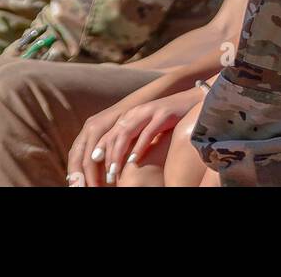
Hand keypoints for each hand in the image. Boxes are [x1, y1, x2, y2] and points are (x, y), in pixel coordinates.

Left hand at [68, 85, 202, 186]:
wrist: (189, 101)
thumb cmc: (165, 121)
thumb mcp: (144, 130)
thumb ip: (130, 142)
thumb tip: (117, 163)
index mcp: (126, 118)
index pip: (105, 136)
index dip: (96, 154)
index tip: (90, 172)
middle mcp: (132, 114)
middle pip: (111, 135)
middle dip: (104, 158)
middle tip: (101, 178)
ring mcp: (146, 113)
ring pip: (125, 133)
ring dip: (117, 154)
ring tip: (112, 172)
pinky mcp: (162, 115)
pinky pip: (148, 132)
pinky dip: (139, 147)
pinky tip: (134, 160)